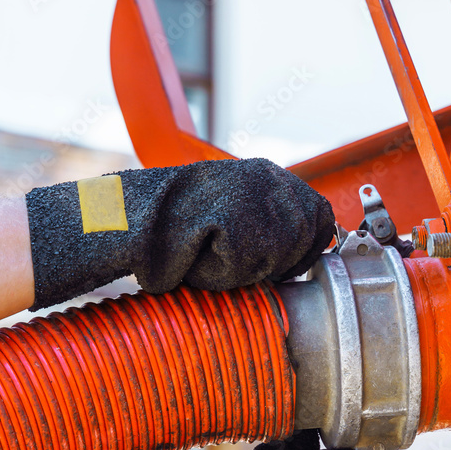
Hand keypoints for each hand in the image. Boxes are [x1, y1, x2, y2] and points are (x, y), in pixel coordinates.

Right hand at [25, 158, 334, 309]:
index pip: (321, 218)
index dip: (306, 250)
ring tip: (213, 255)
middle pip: (304, 241)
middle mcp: (267, 179)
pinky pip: (247, 267)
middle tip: (235, 261)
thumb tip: (312, 249)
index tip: (284, 266)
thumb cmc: (179, 228)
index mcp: (271, 175)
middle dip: (278, 264)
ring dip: (248, 270)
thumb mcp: (237, 213)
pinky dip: (224, 274)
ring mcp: (252, 194)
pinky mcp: (234, 215)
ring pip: (278, 258)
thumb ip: (274, 224)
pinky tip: (200, 258)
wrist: (129, 221)